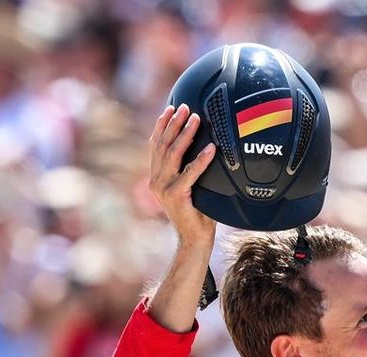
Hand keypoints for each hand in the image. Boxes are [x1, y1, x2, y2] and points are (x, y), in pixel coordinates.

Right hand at [148, 104, 218, 245]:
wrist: (194, 240)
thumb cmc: (197, 213)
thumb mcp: (191, 187)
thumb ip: (190, 169)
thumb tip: (206, 145)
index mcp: (157, 177)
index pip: (156, 146)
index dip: (162, 126)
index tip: (170, 108)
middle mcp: (157, 181)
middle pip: (163, 145)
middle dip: (173, 123)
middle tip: (184, 107)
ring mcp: (164, 188)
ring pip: (173, 154)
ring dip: (185, 134)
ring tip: (195, 119)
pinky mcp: (177, 196)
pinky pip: (190, 173)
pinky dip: (201, 159)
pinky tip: (211, 148)